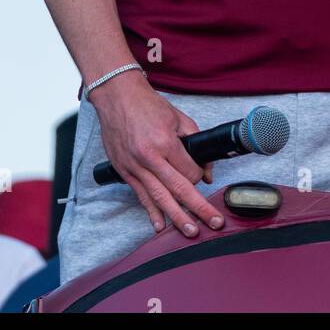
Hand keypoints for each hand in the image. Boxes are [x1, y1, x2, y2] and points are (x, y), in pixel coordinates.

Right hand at [90, 75, 223, 238]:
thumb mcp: (177, 117)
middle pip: (177, 189)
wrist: (117, 97)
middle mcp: (148, 158)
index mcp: (164, 142)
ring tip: (190, 232)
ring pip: (159, 198)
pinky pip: (141, 196)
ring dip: (176, 218)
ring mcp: (134, 167)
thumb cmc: (147, 105)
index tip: (203, 178)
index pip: (188, 171)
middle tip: (212, 223)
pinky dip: (151, 212)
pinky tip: (160, 226)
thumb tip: (206, 170)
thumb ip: (194, 141)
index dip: (199, 177)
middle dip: (197, 209)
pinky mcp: (125, 172)